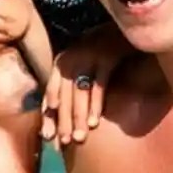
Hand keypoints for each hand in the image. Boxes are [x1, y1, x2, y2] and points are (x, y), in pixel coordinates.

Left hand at [41, 30, 124, 145]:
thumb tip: (56, 116)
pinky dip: (95, 105)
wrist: (123, 29)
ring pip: (78, 93)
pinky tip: (94, 122)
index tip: (50, 138)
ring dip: (78, 117)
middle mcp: (70, 58)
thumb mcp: (81, 66)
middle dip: (64, 121)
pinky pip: (98, 86)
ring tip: (79, 138)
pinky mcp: (106, 56)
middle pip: (64, 95)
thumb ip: (69, 87)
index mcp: (61, 63)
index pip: (51, 93)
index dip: (50, 116)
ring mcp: (88, 56)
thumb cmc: (100, 54)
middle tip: (66, 142)